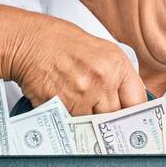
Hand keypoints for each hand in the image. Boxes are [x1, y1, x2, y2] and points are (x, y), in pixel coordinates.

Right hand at [4, 11, 146, 115]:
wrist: (28, 42)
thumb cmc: (60, 43)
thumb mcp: (101, 51)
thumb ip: (117, 76)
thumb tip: (128, 103)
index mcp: (116, 65)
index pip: (137, 102)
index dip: (134, 114)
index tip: (131, 121)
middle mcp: (101, 80)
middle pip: (115, 118)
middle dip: (107, 118)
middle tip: (98, 112)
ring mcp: (80, 95)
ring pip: (93, 124)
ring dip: (87, 119)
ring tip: (76, 102)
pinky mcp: (61, 106)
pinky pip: (72, 124)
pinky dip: (69, 120)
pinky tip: (63, 104)